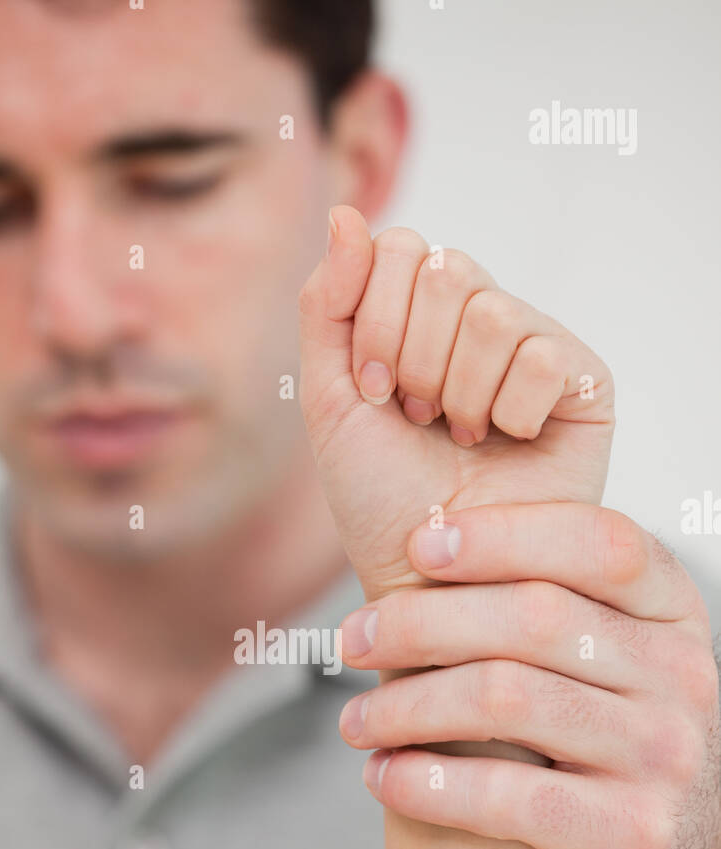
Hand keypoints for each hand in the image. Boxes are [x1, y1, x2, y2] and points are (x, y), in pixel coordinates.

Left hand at [298, 206, 613, 600]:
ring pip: (491, 313)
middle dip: (413, 357)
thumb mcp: (330, 399)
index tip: (374, 390)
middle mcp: (478, 320)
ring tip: (460, 438)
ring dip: (458, 393)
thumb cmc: (379, 497)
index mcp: (419, 315)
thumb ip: (327, 305)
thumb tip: (346, 213)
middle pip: (445, 266)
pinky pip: (543, 354)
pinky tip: (508, 443)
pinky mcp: (582, 383)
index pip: (400, 246)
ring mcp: (534, 346)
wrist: (428, 574)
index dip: (376, 320)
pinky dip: (511, 411)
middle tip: (417, 417)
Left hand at [336, 501, 720, 848]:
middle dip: (421, 622)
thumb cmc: (603, 768)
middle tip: (351, 642)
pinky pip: (507, 794)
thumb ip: (548, 613)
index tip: (415, 547)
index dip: (501, 534)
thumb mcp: (608, 675)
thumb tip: (423, 548)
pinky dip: (428, 784)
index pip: (597, 542)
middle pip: (533, 616)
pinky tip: (382, 779)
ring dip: (406, 705)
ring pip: (505, 697)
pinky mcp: (632, 836)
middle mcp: (683, 678)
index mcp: (674, 618)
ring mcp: (665, 758)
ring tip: (352, 722)